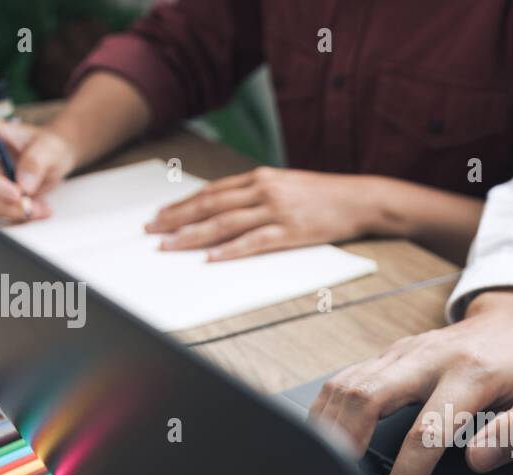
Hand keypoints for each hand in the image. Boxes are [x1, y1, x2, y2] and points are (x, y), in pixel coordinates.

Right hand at [0, 120, 76, 220]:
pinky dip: (18, 213)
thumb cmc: (48, 145)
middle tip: (31, 208)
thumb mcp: (49, 148)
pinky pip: (0, 208)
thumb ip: (35, 162)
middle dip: (5, 203)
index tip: (16, 194)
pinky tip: (38, 208)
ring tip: (41, 208)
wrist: (53, 156)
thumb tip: (23, 184)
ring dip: (14, 211)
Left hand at [145, 167, 381, 259]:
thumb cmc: (325, 196)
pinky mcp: (291, 231)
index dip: (183, 204)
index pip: (212, 192)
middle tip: (151, 230)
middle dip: (177, 219)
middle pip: (210, 206)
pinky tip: (211, 258)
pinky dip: (230, 250)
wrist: (360, 199)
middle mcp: (263, 190)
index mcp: (260, 178)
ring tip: (169, 245)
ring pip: (225, 224)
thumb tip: (228, 207)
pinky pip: (254, 242)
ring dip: (193, 235)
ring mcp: (277, 210)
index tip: (160, 214)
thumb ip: (258, 194)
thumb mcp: (287, 186)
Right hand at [309, 291, 512, 474]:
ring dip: (329, 430)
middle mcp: (428, 358)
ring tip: (325, 474)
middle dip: (344, 447)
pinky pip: (343, 379)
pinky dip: (326, 412)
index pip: (425, 434)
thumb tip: (476, 459)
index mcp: (471, 374)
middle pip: (366, 397)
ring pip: (346, 385)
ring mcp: (402, 353)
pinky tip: (324, 443)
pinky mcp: (387, 354)